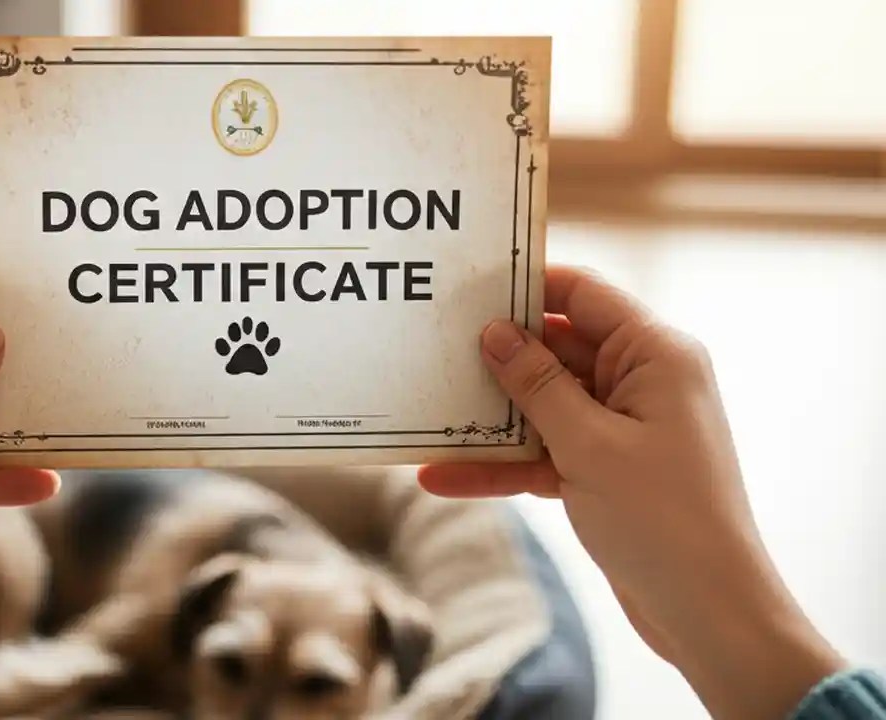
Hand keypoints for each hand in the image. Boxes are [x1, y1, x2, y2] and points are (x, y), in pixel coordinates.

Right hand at [419, 266, 842, 719]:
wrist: (709, 613)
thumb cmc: (663, 520)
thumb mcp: (589, 445)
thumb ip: (537, 384)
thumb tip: (495, 332)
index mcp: (656, 355)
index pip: (584, 294)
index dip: (527, 285)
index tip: (467, 286)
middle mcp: (642, 381)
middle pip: (557, 348)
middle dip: (496, 355)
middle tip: (431, 349)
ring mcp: (623, 427)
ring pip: (543, 404)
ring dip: (490, 417)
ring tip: (425, 413)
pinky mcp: (605, 469)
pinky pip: (544, 452)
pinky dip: (501, 465)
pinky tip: (442, 477)